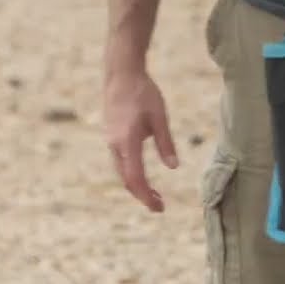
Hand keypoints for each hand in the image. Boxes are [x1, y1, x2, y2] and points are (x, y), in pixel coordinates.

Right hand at [104, 68, 178, 211]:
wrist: (121, 75)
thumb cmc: (143, 93)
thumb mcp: (160, 117)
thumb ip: (166, 143)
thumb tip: (173, 168)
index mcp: (128, 142)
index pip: (135, 178)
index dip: (146, 196)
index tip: (158, 208)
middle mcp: (115, 145)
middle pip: (126, 179)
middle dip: (142, 195)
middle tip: (159, 206)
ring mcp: (111, 141)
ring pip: (121, 171)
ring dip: (136, 185)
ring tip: (153, 193)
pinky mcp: (112, 136)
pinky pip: (120, 162)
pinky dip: (131, 173)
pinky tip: (142, 174)